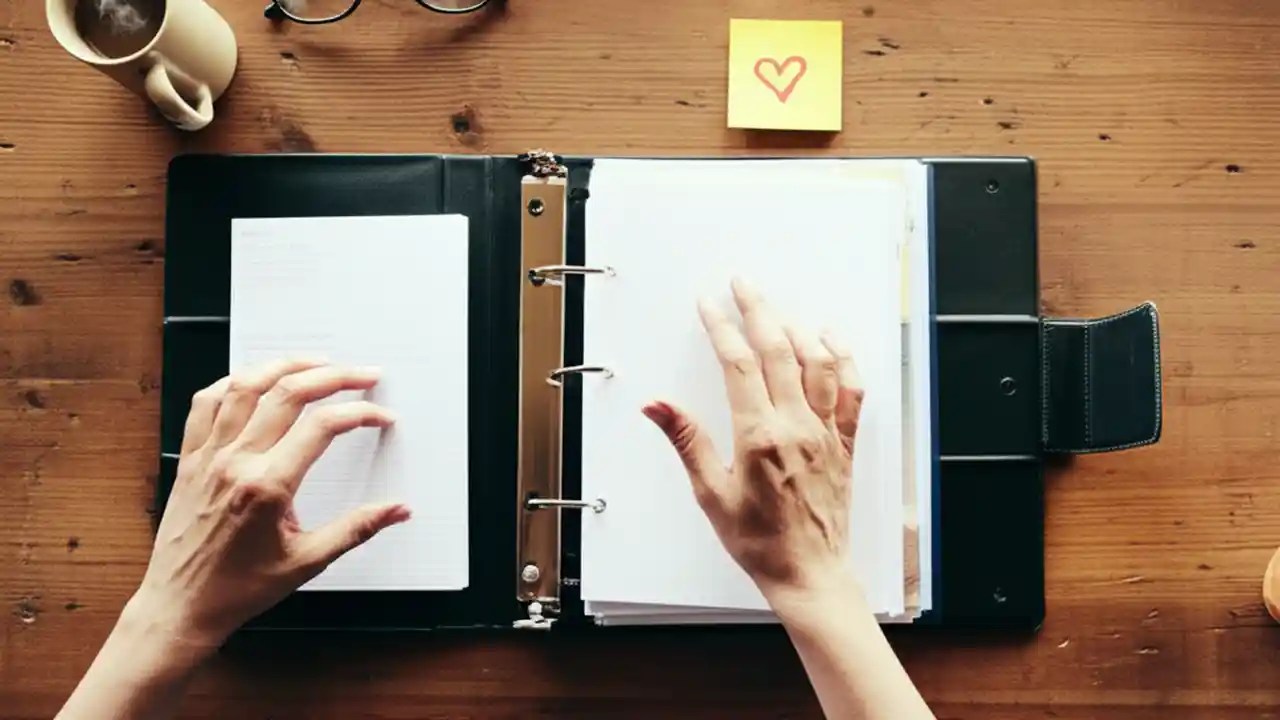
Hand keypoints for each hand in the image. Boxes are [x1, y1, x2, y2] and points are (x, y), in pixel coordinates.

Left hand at [134, 359, 409, 654]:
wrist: (180, 606)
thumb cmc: (238, 589)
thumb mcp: (307, 562)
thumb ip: (356, 529)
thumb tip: (397, 510)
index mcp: (266, 487)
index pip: (322, 427)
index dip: (359, 413)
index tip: (380, 417)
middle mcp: (234, 463)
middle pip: (288, 393)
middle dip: (333, 376)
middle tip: (362, 374)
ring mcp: (207, 457)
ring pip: (244, 386)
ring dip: (284, 365)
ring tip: (314, 362)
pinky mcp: (188, 459)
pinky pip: (205, 404)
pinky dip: (231, 382)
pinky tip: (252, 379)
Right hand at [642, 278, 862, 597]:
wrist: (810, 573)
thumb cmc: (760, 542)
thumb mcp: (711, 493)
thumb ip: (688, 441)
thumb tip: (657, 406)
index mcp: (759, 436)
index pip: (737, 364)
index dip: (721, 327)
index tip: (708, 305)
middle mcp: (797, 426)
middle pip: (777, 351)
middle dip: (758, 310)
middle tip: (742, 285)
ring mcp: (825, 432)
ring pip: (816, 363)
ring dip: (796, 329)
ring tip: (777, 309)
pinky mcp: (845, 443)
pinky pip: (852, 390)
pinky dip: (843, 359)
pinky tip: (830, 340)